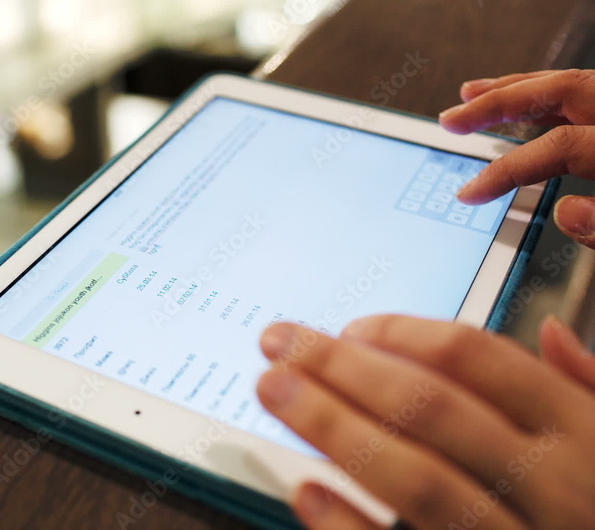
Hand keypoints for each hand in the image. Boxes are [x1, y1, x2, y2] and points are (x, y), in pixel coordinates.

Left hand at [255, 315, 594, 528]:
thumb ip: (582, 391)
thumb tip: (550, 334)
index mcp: (581, 435)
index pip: (477, 359)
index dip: (401, 335)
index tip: (349, 330)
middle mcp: (552, 486)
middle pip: (428, 407)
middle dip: (343, 368)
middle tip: (279, 344)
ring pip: (414, 477)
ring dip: (333, 426)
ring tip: (274, 391)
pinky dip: (349, 525)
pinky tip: (306, 491)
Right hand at [439, 69, 594, 248]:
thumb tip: (566, 212)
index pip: (559, 147)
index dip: (508, 169)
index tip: (472, 192)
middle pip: (559, 91)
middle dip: (496, 103)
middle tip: (452, 119)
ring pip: (572, 82)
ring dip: (517, 88)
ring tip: (472, 94)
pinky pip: (585, 90)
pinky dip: (547, 91)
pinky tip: (527, 101)